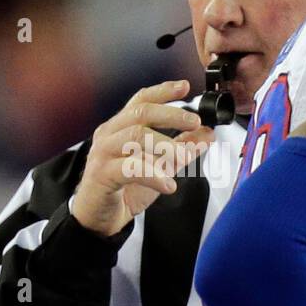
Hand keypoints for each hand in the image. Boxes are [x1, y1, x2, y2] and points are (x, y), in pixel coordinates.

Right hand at [71, 81, 215, 236]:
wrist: (98, 218)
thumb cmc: (124, 189)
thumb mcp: (160, 165)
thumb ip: (182, 148)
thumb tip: (207, 134)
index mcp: (120, 127)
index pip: (141, 100)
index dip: (163, 91)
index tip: (185, 87)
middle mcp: (109, 135)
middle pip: (141, 113)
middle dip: (172, 114)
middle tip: (195, 122)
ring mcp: (103, 153)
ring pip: (136, 136)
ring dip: (166, 145)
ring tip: (186, 157)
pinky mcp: (102, 174)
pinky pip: (130, 168)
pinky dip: (154, 175)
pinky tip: (168, 185)